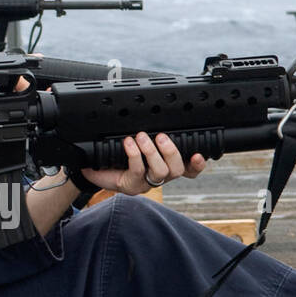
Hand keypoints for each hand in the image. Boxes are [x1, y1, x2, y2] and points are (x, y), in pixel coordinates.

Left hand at [77, 132, 204, 194]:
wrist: (98, 169)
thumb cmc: (119, 155)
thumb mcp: (137, 143)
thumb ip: (149, 133)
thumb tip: (157, 111)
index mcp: (166, 165)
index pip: (189, 168)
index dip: (197, 164)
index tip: (197, 154)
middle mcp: (160, 175)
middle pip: (178, 169)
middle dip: (172, 151)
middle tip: (161, 137)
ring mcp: (146, 182)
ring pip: (161, 172)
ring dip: (152, 152)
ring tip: (141, 137)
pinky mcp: (132, 185)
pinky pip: (138, 171)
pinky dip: (134, 155)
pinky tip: (129, 144)